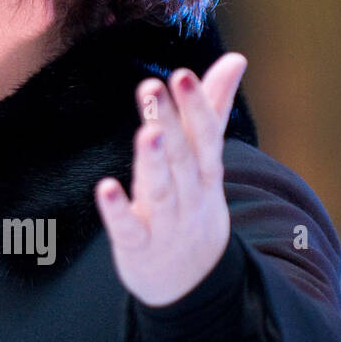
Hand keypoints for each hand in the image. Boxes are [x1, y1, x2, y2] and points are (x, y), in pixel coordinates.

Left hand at [95, 52, 247, 306]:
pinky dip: (118, 211)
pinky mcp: (139, 247)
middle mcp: (190, 195)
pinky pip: (129, 229)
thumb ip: (215, 109)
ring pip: (162, 191)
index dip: (195, 106)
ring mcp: (166, 223)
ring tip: (147, 132)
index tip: (182, 74)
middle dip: (171, 123)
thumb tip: (236, 58)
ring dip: (153, 161)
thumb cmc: (195, 207)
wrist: (194, 283)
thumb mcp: (209, 162)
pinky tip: (104, 189)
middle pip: (182, 158)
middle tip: (154, 87)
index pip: (206, 136)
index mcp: (206, 172)